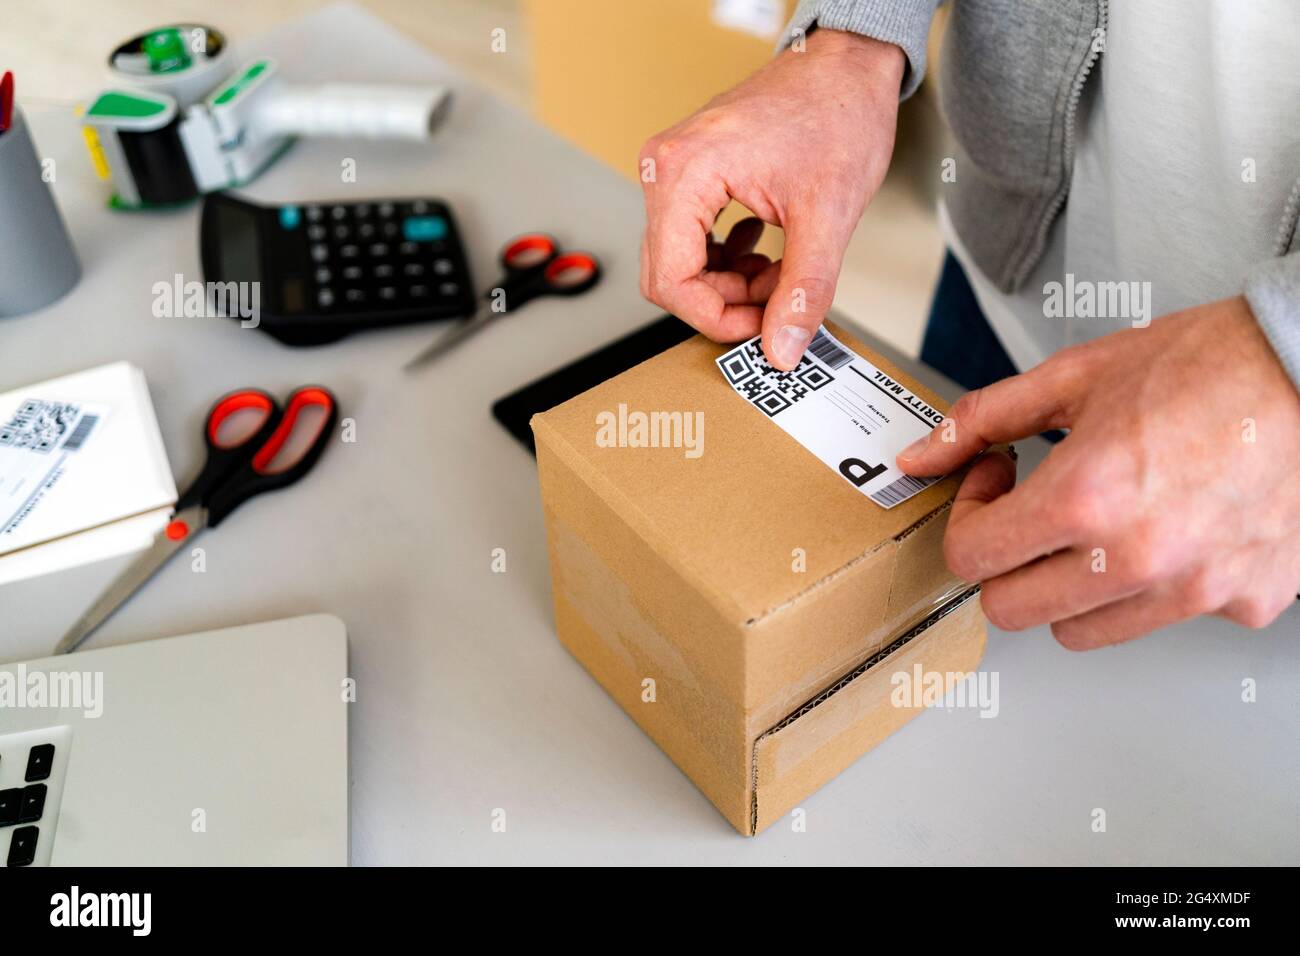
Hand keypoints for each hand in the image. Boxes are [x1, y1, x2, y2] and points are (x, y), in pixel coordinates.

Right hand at [638, 29, 903, 368]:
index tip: (759, 329)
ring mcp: (675, 169)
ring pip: (679, 259)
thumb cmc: (838, 113)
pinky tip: (763, 252)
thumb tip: (782, 348)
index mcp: (685, 173)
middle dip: (722, 302)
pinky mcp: (691, 173)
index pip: (670, 280)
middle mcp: (667, 168)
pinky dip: (726, 259)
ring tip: (778, 273)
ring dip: (727, 283)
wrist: (848, 65)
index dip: (714, 318)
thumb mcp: (828, 215)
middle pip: (668, 274)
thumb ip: (802, 290)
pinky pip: (690, 237)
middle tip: (773, 303)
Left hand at [896, 296, 1299, 648]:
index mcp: (1086, 499)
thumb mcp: (1077, 376)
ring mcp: (1192, 590)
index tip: (994, 487)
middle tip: (1028, 514)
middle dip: (1004, 561)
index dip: (968, 518)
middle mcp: (1136, 558)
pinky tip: (1165, 531)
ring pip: (1079, 630)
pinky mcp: (1240, 603)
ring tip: (1098, 523)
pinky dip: (1147, 589)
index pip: (971, 559)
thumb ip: (983, 420)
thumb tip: (921, 456)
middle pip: (1011, 610)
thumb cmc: (1212, 364)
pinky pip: (1159, 619)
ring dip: (1068, 585)